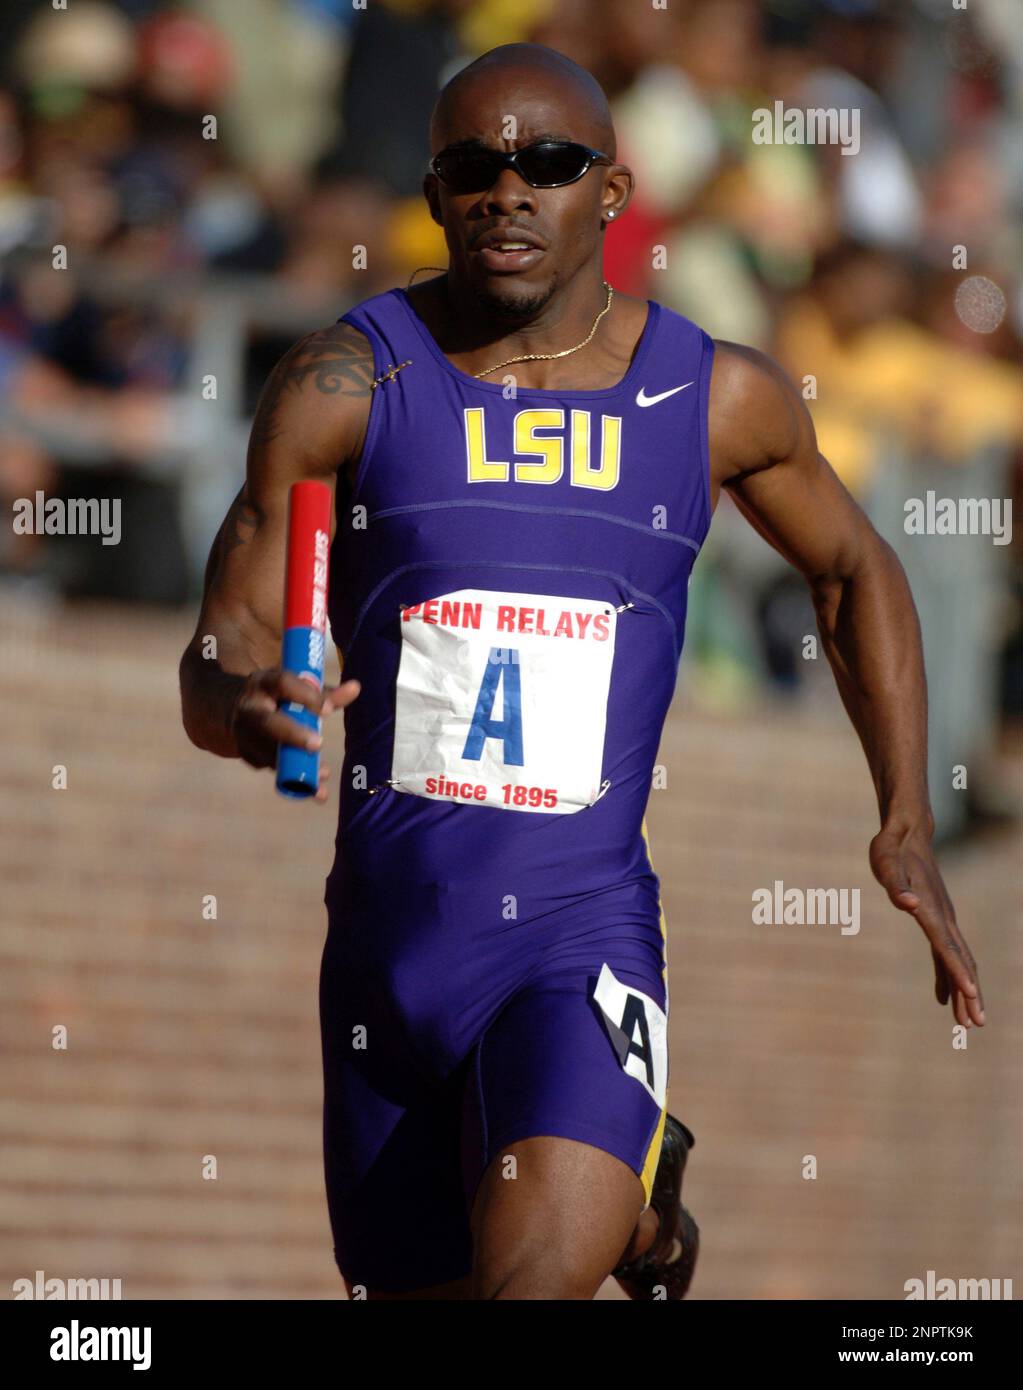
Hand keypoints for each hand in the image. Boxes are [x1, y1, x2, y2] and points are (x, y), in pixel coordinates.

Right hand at [229, 668, 360, 803]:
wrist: (236, 711)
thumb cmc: (277, 697)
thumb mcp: (296, 689)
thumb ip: (325, 694)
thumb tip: (355, 688)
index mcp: (264, 684)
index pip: (282, 684)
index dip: (304, 696)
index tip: (328, 710)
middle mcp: (250, 710)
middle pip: (268, 723)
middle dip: (292, 735)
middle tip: (318, 744)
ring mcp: (245, 735)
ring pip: (269, 753)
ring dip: (297, 766)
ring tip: (324, 774)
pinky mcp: (250, 756)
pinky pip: (273, 769)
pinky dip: (295, 781)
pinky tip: (316, 790)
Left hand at [869, 824, 984, 1026]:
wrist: (908, 831)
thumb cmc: (892, 848)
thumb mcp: (885, 863)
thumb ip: (895, 886)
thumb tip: (908, 904)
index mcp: (930, 909)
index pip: (946, 947)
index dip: (958, 971)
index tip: (971, 995)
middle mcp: (942, 917)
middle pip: (959, 961)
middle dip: (968, 993)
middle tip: (975, 1024)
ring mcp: (942, 918)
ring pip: (958, 960)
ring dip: (964, 990)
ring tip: (968, 1022)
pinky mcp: (936, 918)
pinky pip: (946, 953)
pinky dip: (948, 975)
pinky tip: (944, 996)